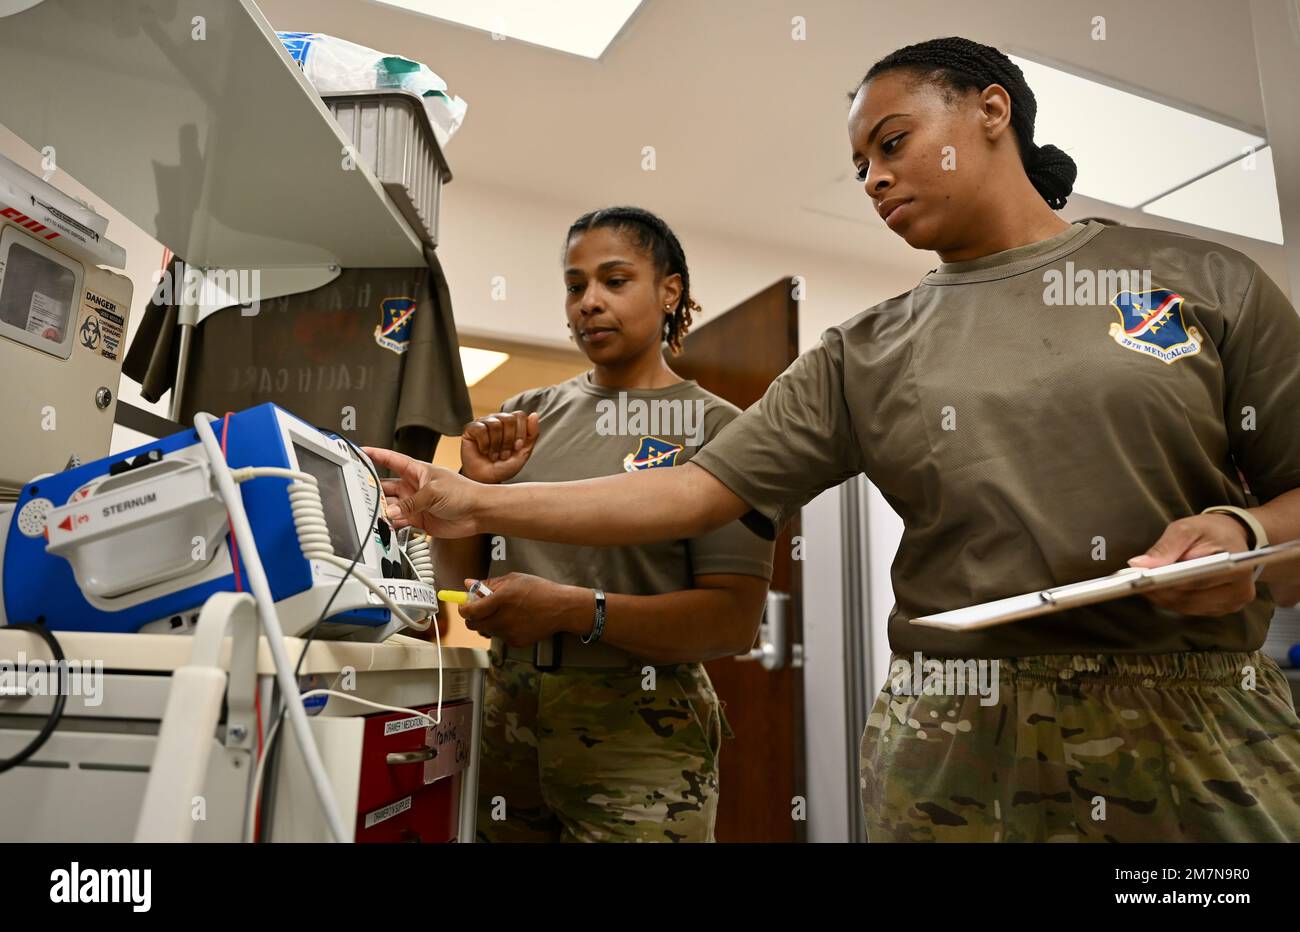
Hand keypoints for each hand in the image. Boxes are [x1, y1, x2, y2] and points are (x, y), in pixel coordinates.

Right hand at [362, 447, 481, 537]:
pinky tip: (387, 525)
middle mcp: (414, 486)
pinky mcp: (419, 519)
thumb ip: (410, 503)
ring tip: (375, 513)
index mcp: (417, 471)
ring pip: (391, 505)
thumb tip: (390, 511)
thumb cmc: (463, 493)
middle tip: (362, 494)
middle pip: (386, 486)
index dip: (376, 455)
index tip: (360, 452)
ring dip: (383, 510)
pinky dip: (392, 524)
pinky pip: (400, 521)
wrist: (478, 513)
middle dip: (374, 489)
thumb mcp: (433, 492)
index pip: (391, 460)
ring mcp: (415, 503)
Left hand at [457, 573, 586, 646]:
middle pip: (473, 625)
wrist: (561, 608)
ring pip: (487, 631)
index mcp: (501, 599)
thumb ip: (488, 583)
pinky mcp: (516, 642)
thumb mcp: (513, 579)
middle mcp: (503, 618)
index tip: (464, 605)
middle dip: (472, 618)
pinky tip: (516, 620)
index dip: (463, 609)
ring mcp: (509, 632)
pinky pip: (500, 637)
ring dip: (488, 623)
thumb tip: (468, 583)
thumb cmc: (539, 590)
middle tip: (479, 610)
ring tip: (503, 613)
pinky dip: (502, 629)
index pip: (470, 611)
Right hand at [460, 411, 539, 483]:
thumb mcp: (523, 453)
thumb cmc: (504, 467)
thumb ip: (532, 434)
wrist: (486, 480)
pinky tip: (484, 451)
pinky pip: (481, 429)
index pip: (519, 415)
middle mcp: (497, 420)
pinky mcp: (470, 428)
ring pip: (495, 424)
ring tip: (494, 455)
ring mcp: (483, 423)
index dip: (520, 432)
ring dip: (496, 444)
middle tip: (504, 454)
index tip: (517, 448)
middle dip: (508, 440)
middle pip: (508, 418)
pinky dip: (484, 444)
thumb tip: (535, 414)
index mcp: (511, 423)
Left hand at [1127, 514, 1253, 615]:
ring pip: (1187, 607)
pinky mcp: (1221, 608)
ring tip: (1143, 584)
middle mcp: (1240, 592)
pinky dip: (1172, 599)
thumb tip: (1140, 564)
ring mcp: (1231, 603)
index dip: (1166, 583)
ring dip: (1163, 597)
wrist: (1232, 537)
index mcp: (1237, 568)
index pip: (1195, 582)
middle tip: (1135, 582)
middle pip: (1190, 599)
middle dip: (1159, 591)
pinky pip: (1190, 608)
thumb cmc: (1211, 531)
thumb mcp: (1187, 529)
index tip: (1141, 579)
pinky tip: (1157, 589)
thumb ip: (1165, 547)